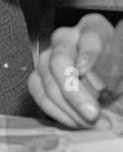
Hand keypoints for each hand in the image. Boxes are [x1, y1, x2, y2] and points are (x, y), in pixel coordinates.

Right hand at [29, 13, 119, 127]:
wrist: (109, 91)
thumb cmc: (118, 77)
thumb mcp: (121, 70)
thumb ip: (116, 70)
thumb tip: (100, 81)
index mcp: (93, 29)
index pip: (90, 37)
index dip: (88, 54)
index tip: (86, 70)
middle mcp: (66, 39)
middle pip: (61, 61)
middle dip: (74, 91)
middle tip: (92, 113)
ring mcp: (48, 57)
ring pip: (47, 80)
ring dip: (67, 106)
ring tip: (89, 122)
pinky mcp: (37, 76)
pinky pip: (38, 93)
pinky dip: (56, 111)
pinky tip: (75, 122)